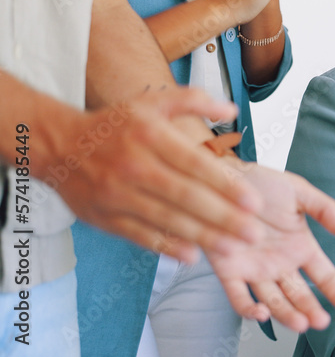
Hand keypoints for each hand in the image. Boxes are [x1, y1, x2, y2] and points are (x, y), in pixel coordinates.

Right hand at [42, 87, 264, 263]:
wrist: (59, 145)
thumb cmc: (115, 125)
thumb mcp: (152, 102)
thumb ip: (194, 100)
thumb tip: (231, 110)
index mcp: (150, 135)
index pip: (195, 165)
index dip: (226, 186)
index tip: (254, 202)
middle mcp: (134, 165)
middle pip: (186, 196)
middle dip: (223, 218)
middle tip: (254, 233)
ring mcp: (117, 194)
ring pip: (166, 219)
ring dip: (203, 236)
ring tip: (233, 248)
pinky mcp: (104, 217)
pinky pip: (140, 235)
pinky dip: (166, 247)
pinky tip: (192, 256)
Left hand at [204, 160, 334, 332]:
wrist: (224, 177)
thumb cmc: (263, 183)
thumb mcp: (300, 192)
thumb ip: (326, 210)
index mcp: (301, 247)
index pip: (324, 276)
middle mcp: (280, 264)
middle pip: (299, 295)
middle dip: (311, 310)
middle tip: (321, 322)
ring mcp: (255, 270)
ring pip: (273, 301)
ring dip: (286, 315)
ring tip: (300, 324)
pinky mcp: (229, 271)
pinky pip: (238, 297)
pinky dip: (248, 310)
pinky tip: (261, 314)